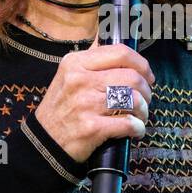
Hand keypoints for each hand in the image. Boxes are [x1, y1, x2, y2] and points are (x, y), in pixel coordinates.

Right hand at [33, 35, 154, 163]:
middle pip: (132, 77)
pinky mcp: (91, 127)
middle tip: (145, 100)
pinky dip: (138, 128)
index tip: (148, 76)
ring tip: (140, 116)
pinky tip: (135, 130)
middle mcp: (80, 80)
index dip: (142, 64)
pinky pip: (128, 123)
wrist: (44, 142)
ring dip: (143, 110)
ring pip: (133, 99)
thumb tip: (120, 50)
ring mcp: (85, 104)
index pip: (120, 53)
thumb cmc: (61, 109)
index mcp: (76, 63)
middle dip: (146, 91)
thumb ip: (93, 63)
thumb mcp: (68, 77)